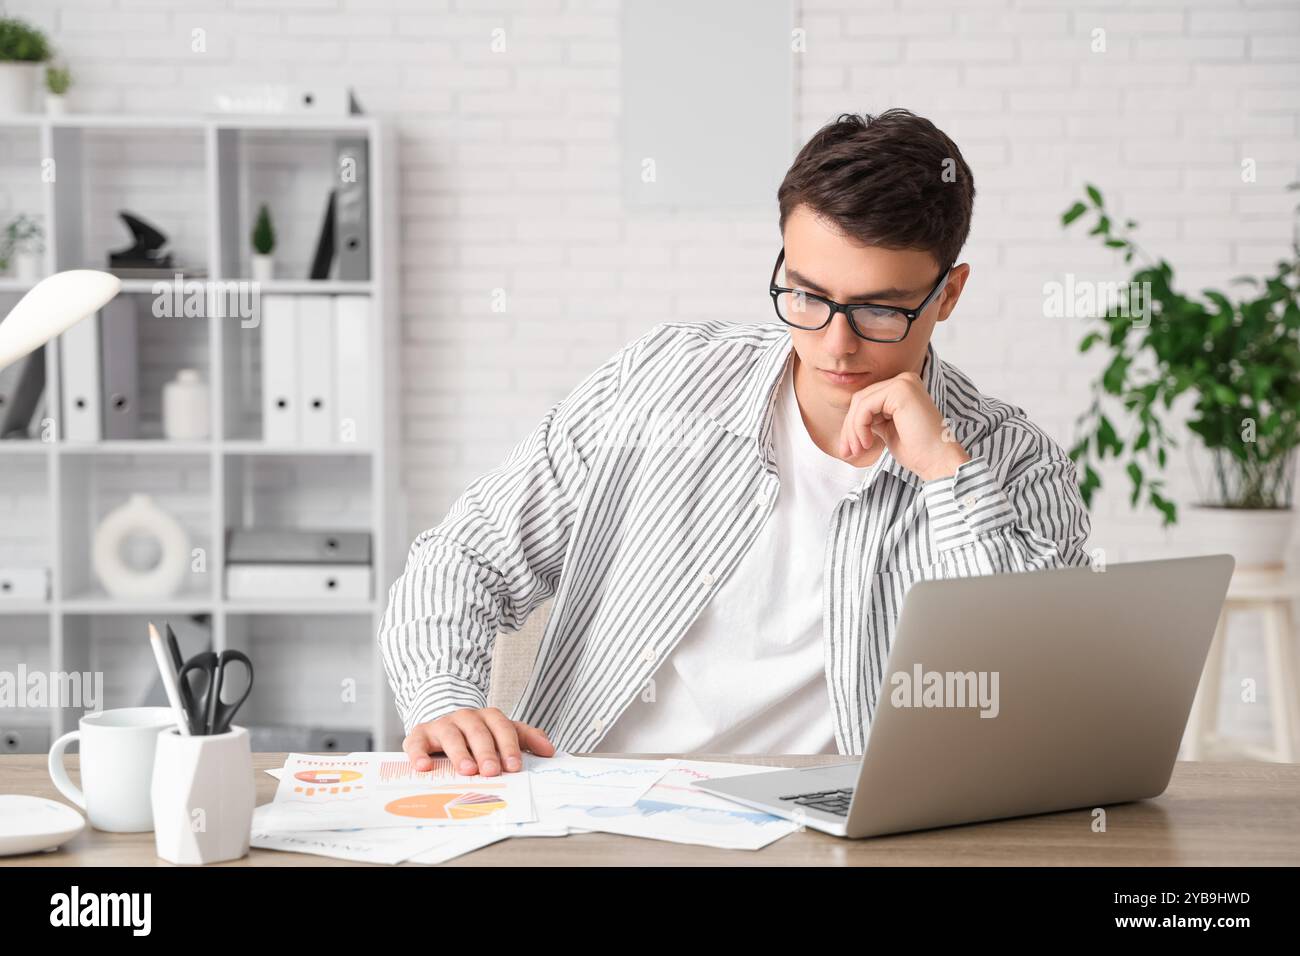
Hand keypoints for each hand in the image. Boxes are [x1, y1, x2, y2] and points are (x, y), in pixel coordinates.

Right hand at [403, 707, 555, 776]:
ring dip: (460, 753)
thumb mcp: (502, 733)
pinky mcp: (420, 734)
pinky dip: (419, 754)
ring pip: (451, 735)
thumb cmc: (476, 735)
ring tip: (467, 770)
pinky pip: (417, 742)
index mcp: (488, 717)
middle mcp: (466, 717)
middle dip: (486, 751)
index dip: (509, 746)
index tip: (514, 766)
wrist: (442, 724)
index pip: (502, 728)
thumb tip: (549, 750)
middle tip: (492, 771)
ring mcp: (442, 725)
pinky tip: (425, 767)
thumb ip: (526, 738)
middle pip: (478, 731)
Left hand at [837, 371, 970, 481]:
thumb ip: (871, 419)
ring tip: (858, 450)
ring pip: (860, 402)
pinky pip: (865, 406)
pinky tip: (867, 443)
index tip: (848, 449)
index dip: (852, 425)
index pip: (866, 400)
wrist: (938, 462)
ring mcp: (903, 382)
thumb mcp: (887, 429)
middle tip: (847, 452)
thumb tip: (848, 422)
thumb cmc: (917, 451)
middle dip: (849, 428)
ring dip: (853, 430)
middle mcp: (904, 380)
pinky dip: (859, 427)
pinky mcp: (900, 390)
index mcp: (902, 388)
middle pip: (861, 399)